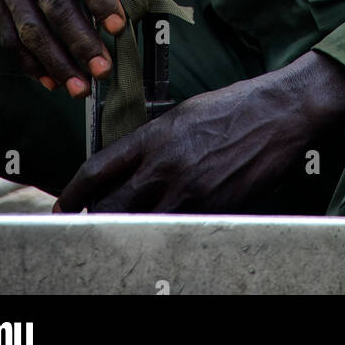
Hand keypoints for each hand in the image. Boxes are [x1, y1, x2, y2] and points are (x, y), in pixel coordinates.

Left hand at [53, 50, 344, 212]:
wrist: (280, 111)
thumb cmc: (235, 106)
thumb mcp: (183, 114)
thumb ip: (152, 141)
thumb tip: (129, 165)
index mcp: (154, 137)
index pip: (97, 169)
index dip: (74, 192)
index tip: (63, 204)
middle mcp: (166, 166)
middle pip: (110, 206)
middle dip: (92, 220)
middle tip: (82, 227)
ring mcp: (190, 191)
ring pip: (141, 226)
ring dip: (126, 233)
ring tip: (117, 238)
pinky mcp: (214, 209)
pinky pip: (178, 230)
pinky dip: (165, 236)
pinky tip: (162, 236)